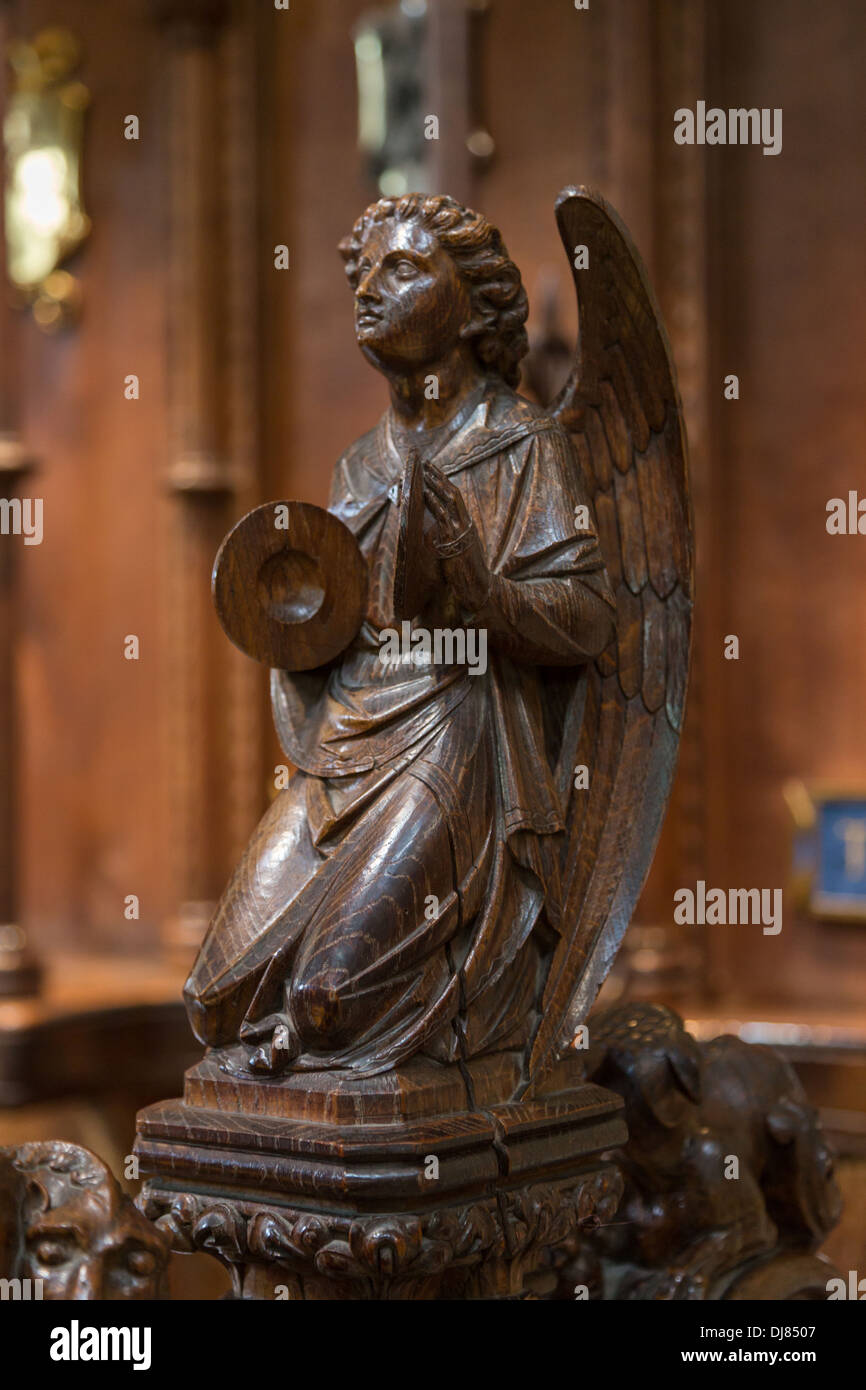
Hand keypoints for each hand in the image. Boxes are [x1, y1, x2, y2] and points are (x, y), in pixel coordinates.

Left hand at [422, 462, 489, 610]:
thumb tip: (433, 531)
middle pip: (452, 493)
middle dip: (438, 477)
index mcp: (467, 524)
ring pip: (448, 501)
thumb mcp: (458, 549)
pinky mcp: (454, 539)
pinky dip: (433, 503)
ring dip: (434, 486)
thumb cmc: (466, 571)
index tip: (432, 469)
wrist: (478, 586)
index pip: (455, 497)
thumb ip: (448, 537)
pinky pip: (443, 517)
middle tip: (425, 464)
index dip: (443, 482)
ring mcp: (461, 530)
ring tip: (422, 474)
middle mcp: (465, 523)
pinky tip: (424, 494)